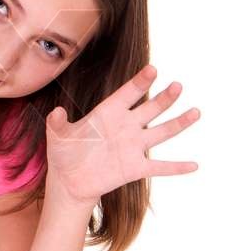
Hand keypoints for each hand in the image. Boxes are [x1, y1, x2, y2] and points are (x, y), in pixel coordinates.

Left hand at [45, 65, 199, 204]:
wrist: (69, 181)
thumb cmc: (64, 153)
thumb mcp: (57, 136)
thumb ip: (57, 123)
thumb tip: (56, 112)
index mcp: (108, 114)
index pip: (128, 94)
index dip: (140, 82)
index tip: (153, 69)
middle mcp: (125, 127)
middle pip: (151, 109)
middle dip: (164, 98)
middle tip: (177, 86)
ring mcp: (133, 147)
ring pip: (162, 132)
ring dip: (179, 123)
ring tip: (195, 112)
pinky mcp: (136, 168)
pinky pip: (161, 167)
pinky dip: (177, 167)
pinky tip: (194, 165)